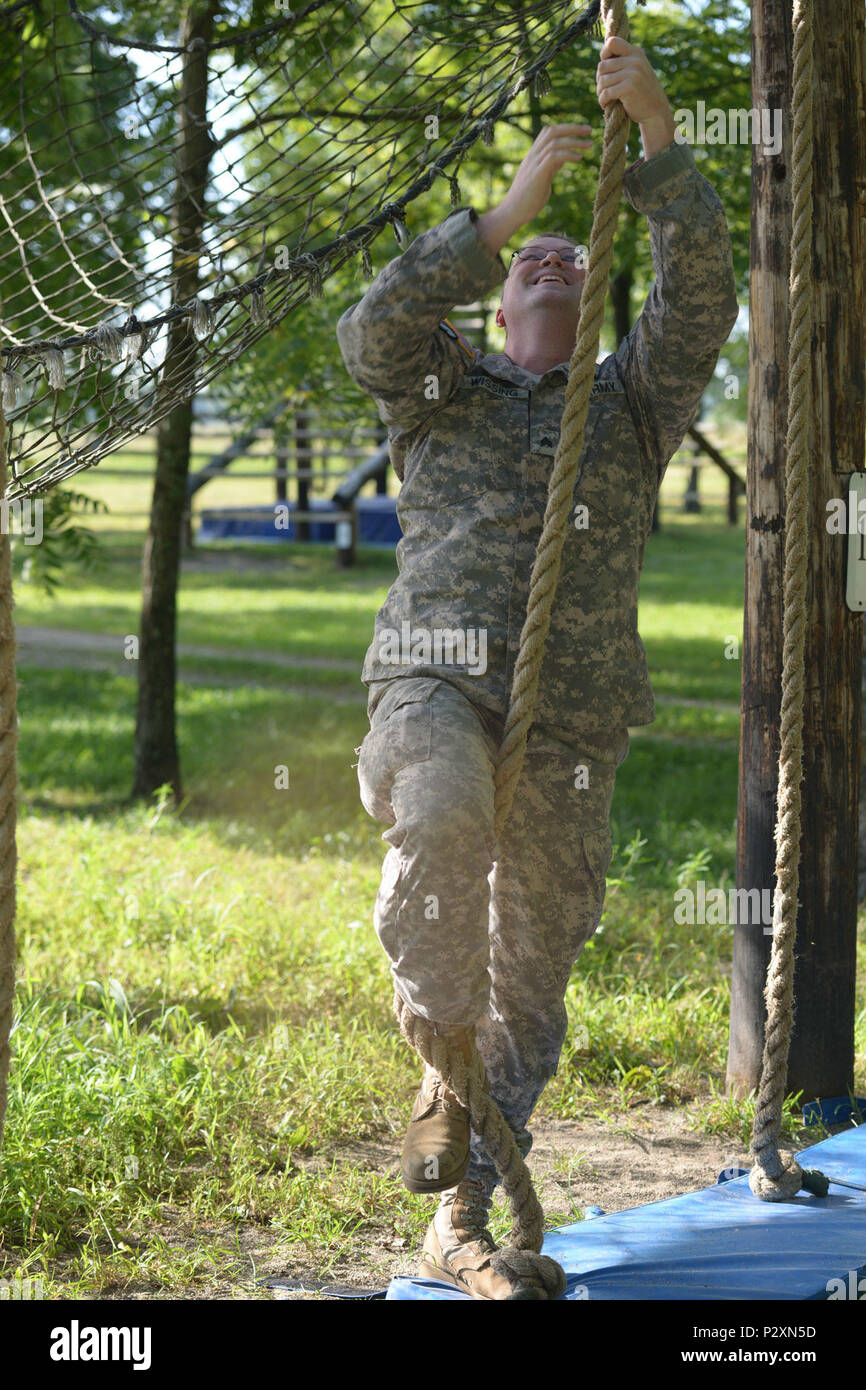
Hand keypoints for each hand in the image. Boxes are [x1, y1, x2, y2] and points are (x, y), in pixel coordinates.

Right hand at [476, 124, 592, 253]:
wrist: (512, 213)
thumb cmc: (527, 199)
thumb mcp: (541, 178)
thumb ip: (550, 167)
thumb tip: (562, 159)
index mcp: (533, 156)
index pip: (548, 132)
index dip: (565, 128)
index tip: (581, 132)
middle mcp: (533, 156)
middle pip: (552, 131)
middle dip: (572, 128)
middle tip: (589, 129)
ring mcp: (534, 164)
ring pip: (554, 142)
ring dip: (574, 141)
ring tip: (589, 144)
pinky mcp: (537, 175)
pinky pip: (553, 157)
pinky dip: (568, 154)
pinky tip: (579, 158)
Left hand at [596, 35, 674, 155]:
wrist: (656, 111)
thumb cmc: (641, 93)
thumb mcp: (636, 71)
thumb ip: (623, 63)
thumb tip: (601, 59)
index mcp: (636, 53)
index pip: (612, 42)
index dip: (604, 54)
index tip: (606, 69)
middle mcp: (635, 60)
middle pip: (602, 65)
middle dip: (599, 79)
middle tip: (604, 90)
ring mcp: (633, 73)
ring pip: (602, 80)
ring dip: (600, 92)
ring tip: (605, 99)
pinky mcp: (629, 87)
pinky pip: (606, 92)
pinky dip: (602, 100)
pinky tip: (605, 105)